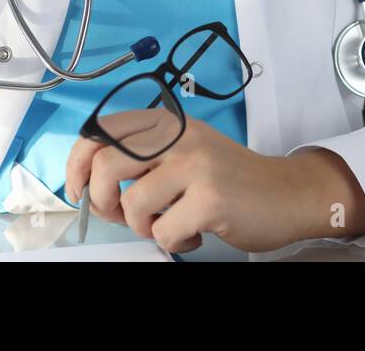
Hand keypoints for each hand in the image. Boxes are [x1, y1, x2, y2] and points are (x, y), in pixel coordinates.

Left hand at [64, 110, 364, 252]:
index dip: (77, 163)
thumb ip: (144, 153)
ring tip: (167, 223)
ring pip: (132, 204)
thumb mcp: (184, 148)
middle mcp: (178, 136)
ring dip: (142, 226)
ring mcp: (195, 165)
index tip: (78, 188)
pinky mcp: (210, 198)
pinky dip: (174, 241)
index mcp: (165, 121)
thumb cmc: (230, 177)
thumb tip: (91, 179)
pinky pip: (164, 231)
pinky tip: (195, 232)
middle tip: (121, 215)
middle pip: (106, 166)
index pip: (100, 130)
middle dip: (103, 201)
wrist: (287, 192)